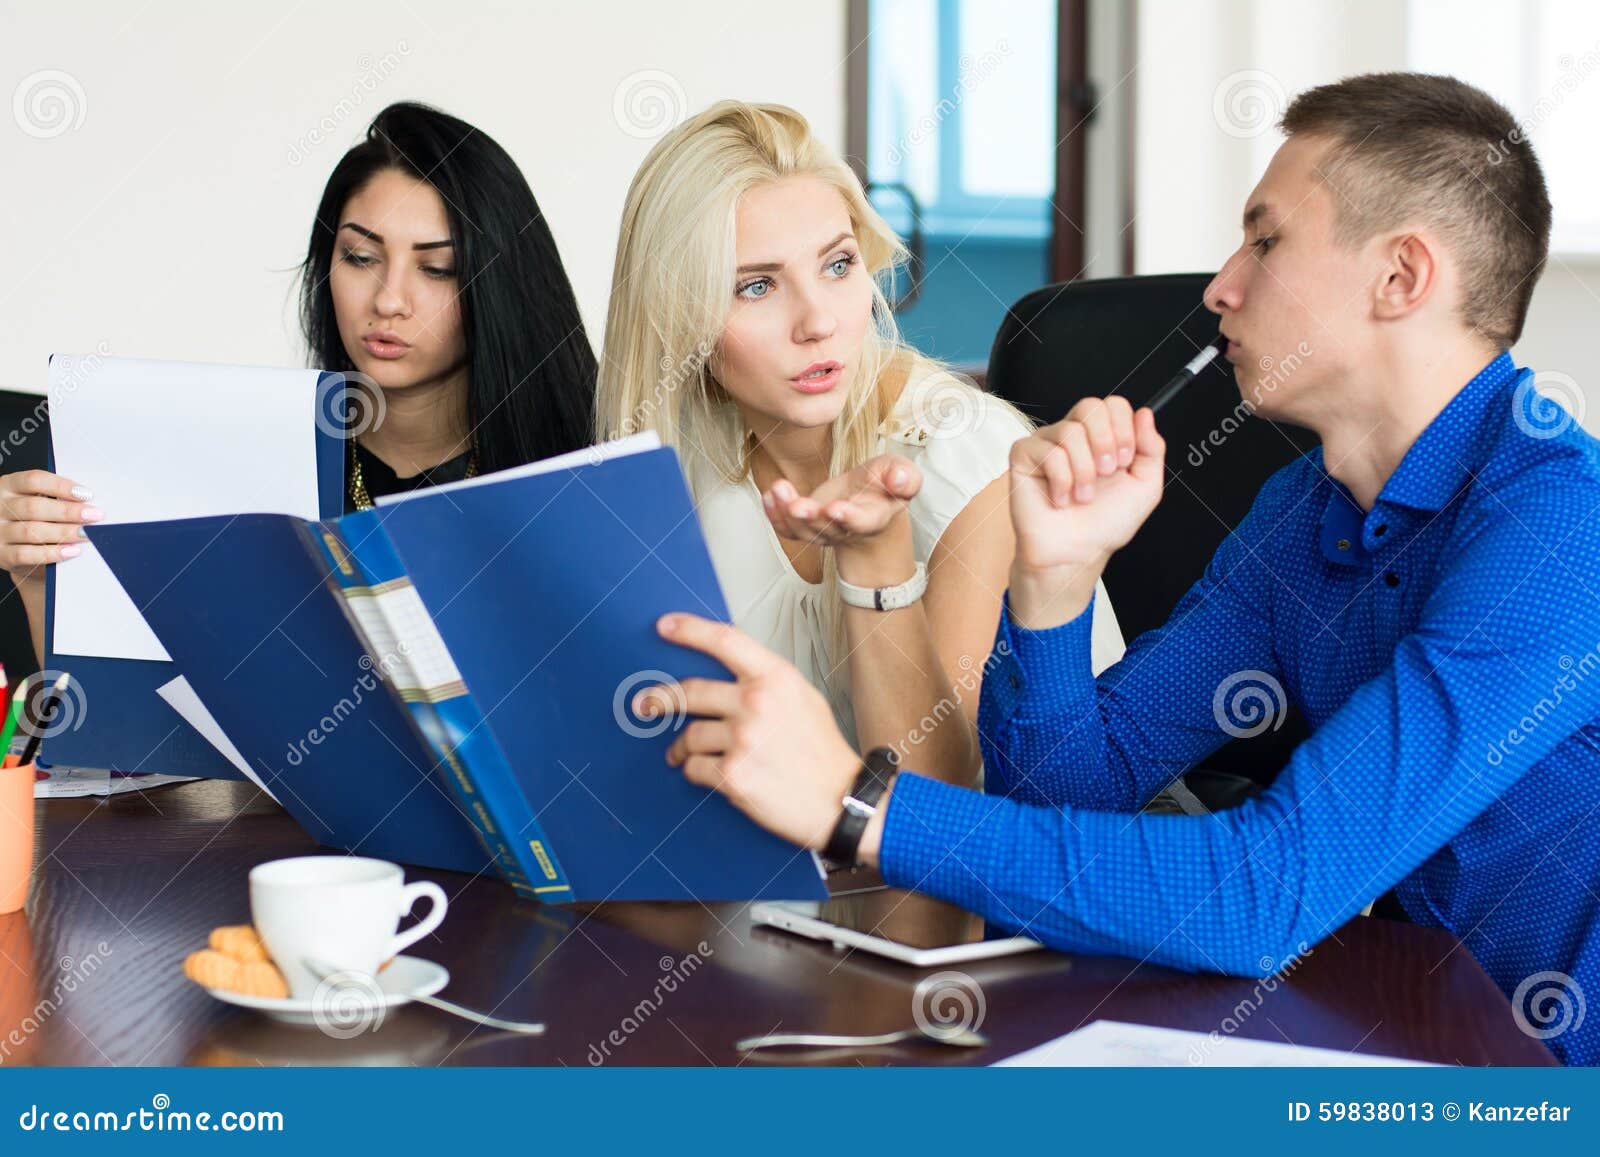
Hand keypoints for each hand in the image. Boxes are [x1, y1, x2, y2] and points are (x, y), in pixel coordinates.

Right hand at [0, 470, 99, 584]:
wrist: (11, 547)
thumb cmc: (30, 517)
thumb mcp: (35, 499)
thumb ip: (54, 497)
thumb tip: (88, 502)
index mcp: (9, 486)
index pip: (33, 480)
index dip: (61, 486)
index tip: (86, 494)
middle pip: (34, 507)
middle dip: (68, 512)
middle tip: (94, 516)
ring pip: (32, 531)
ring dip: (64, 532)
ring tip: (87, 534)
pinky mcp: (2, 555)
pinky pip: (26, 554)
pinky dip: (52, 553)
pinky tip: (71, 550)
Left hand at [634, 613, 861, 851]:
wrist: (842, 800)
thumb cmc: (822, 752)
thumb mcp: (803, 699)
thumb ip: (766, 682)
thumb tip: (726, 675)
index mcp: (776, 678)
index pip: (724, 640)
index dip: (689, 630)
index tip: (665, 626)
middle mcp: (757, 703)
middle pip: (689, 691)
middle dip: (659, 700)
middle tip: (646, 705)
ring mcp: (743, 739)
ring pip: (689, 735)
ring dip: (680, 747)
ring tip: (681, 753)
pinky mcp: (733, 775)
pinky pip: (694, 767)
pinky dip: (694, 772)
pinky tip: (707, 774)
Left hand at [762, 454, 920, 552]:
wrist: (868, 501)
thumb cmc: (884, 484)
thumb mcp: (901, 473)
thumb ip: (905, 476)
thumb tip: (900, 478)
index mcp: (873, 518)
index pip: (862, 523)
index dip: (849, 518)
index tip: (836, 509)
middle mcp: (845, 529)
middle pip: (826, 529)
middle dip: (811, 518)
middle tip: (797, 506)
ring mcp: (822, 530)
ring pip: (803, 530)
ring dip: (787, 512)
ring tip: (778, 489)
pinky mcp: (805, 526)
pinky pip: (787, 528)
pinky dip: (774, 516)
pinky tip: (767, 497)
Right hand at [1007, 397, 1164, 627]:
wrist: (1077, 553)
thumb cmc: (1105, 524)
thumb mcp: (1145, 486)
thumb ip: (1152, 448)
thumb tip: (1145, 414)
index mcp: (1103, 438)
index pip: (1113, 405)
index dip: (1124, 429)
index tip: (1126, 460)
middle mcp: (1075, 437)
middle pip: (1091, 406)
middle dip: (1106, 442)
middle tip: (1107, 473)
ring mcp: (1048, 444)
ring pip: (1070, 432)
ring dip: (1084, 472)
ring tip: (1083, 496)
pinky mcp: (1024, 456)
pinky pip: (1048, 452)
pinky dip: (1061, 481)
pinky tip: (1061, 498)